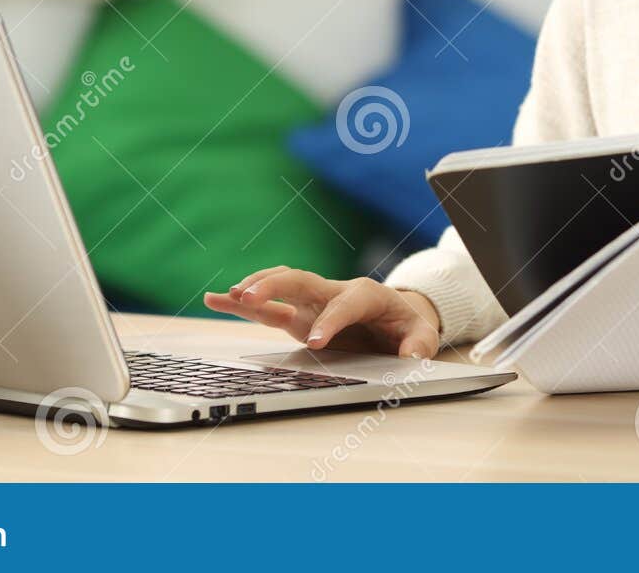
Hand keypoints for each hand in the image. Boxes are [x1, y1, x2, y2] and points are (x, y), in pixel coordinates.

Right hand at [203, 267, 439, 357]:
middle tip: (250, 296)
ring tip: (227, 295)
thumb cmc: (405, 323)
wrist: (396, 315)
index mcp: (364, 294)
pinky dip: (242, 302)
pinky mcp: (298, 315)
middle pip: (301, 280)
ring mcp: (313, 302)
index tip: (316, 342)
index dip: (330, 321)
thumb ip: (419, 344)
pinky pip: (268, 306)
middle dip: (275, 285)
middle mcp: (333, 292)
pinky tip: (216, 298)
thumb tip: (410, 357)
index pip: (343, 304)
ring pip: (279, 286)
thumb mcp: (421, 333)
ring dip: (254, 288)